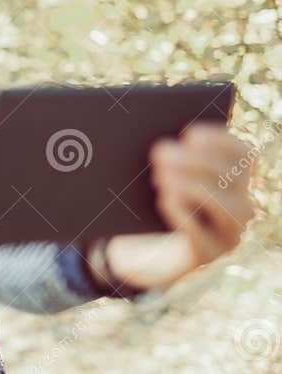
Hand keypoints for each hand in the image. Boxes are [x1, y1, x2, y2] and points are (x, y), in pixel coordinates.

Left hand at [94, 123, 255, 290]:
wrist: (147, 248)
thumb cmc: (153, 202)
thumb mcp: (159, 176)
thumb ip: (164, 157)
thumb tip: (150, 141)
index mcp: (234, 179)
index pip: (243, 154)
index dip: (220, 141)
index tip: (189, 134)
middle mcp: (240, 205)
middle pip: (234, 178)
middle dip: (196, 162)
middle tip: (161, 152)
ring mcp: (228, 234)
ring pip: (230, 208)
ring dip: (195, 187)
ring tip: (162, 176)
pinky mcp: (208, 256)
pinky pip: (204, 238)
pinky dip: (185, 216)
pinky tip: (166, 200)